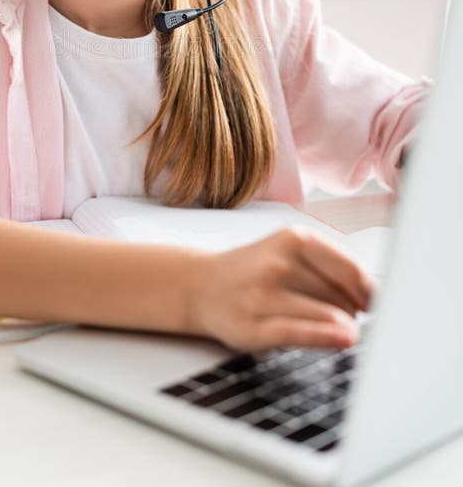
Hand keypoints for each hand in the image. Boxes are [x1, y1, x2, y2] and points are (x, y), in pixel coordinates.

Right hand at [188, 227, 374, 352]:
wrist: (201, 285)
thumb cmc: (255, 270)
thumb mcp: (290, 251)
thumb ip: (330, 267)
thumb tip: (376, 295)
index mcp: (293, 239)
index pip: (350, 270)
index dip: (370, 292)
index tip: (377, 305)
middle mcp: (278, 263)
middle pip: (341, 297)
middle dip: (350, 312)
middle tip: (342, 316)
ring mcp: (263, 295)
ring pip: (327, 316)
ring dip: (342, 328)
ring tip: (336, 330)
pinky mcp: (253, 327)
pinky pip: (299, 332)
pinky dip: (327, 337)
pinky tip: (344, 339)